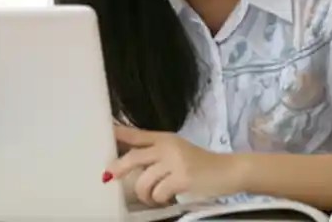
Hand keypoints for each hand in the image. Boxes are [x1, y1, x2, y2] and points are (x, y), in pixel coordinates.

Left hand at [106, 125, 241, 206]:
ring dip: (144, 194)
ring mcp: (175, 162)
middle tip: (109, 177)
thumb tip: (129, 160)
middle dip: (118, 168)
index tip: (103, 132)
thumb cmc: (200, 163)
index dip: (118, 133)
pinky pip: (159, 192)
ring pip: (144, 181)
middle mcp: (168, 147)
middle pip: (134, 157)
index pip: (137, 134)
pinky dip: (159, 200)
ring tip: (152, 198)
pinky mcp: (182, 178)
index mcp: (165, 138)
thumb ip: (156, 152)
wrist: (228, 171)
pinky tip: (166, 199)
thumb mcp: (177, 150)